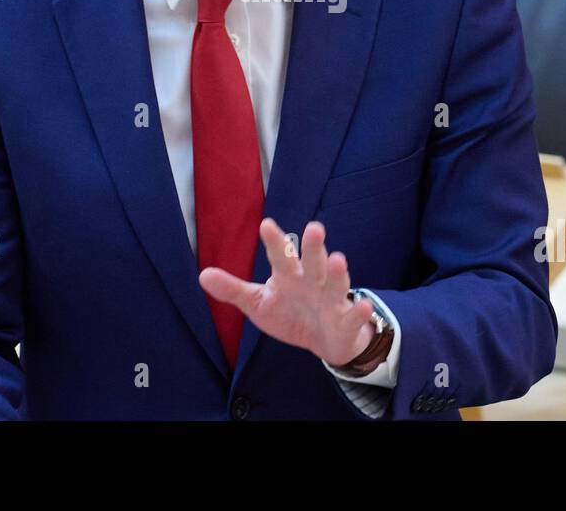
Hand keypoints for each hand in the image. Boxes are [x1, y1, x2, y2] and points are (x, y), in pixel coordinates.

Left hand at [198, 218, 377, 366]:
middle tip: (313, 228)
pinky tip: (363, 306)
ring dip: (337, 273)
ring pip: (335, 284)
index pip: (281, 256)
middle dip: (313, 247)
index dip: (274, 242)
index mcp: (290, 275)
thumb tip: (202, 275)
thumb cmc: (290, 313)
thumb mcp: (258, 303)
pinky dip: (360, 312)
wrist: (324, 340)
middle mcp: (313, 282)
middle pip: (313, 261)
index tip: (266, 225)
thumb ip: (233, 290)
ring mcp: (332, 300)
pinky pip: (353, 317)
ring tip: (337, 259)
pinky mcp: (346, 321)